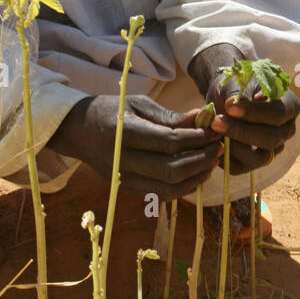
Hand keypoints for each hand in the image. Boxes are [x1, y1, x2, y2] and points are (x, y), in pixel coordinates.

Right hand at [49, 94, 222, 197]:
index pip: (169, 142)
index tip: (215, 130)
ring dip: (198, 176)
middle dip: (202, 159)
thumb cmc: (112, 111)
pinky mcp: (130, 190)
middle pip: (172, 169)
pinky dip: (186, 186)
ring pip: (171, 188)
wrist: (79, 131)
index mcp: (125, 134)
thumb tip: (203, 118)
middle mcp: (124, 162)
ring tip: (213, 159)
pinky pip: (164, 194)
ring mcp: (126, 180)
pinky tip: (198, 171)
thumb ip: (170, 116)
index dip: (197, 138)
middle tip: (220, 146)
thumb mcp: (139, 104)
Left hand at [207, 68, 299, 175]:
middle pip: (271, 138)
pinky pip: (243, 168)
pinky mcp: (255, 160)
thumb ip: (237, 93)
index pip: (277, 114)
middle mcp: (286, 130)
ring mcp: (273, 148)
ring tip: (214, 132)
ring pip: (260, 158)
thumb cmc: (236, 84)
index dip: (253, 113)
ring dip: (234, 147)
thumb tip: (231, 107)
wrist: (226, 94)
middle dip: (241, 132)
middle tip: (216, 121)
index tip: (229, 106)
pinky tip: (213, 143)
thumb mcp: (238, 81)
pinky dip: (226, 158)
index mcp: (290, 106)